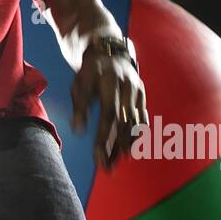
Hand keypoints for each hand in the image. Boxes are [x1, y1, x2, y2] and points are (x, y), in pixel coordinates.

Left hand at [70, 48, 147, 171]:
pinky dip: (137, 135)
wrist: (109, 51)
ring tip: (115, 164)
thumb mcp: (79, 83)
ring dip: (126, 145)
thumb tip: (77, 130)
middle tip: (106, 168)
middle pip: (123, 121)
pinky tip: (130, 150)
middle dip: (115, 146)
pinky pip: (142, 118)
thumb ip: (79, 105)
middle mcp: (126, 85)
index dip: (104, 135)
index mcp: (108, 80)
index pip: (108, 113)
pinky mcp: (142, 95)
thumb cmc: (89, 71)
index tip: (96, 155)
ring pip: (134, 122)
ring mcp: (137, 90)